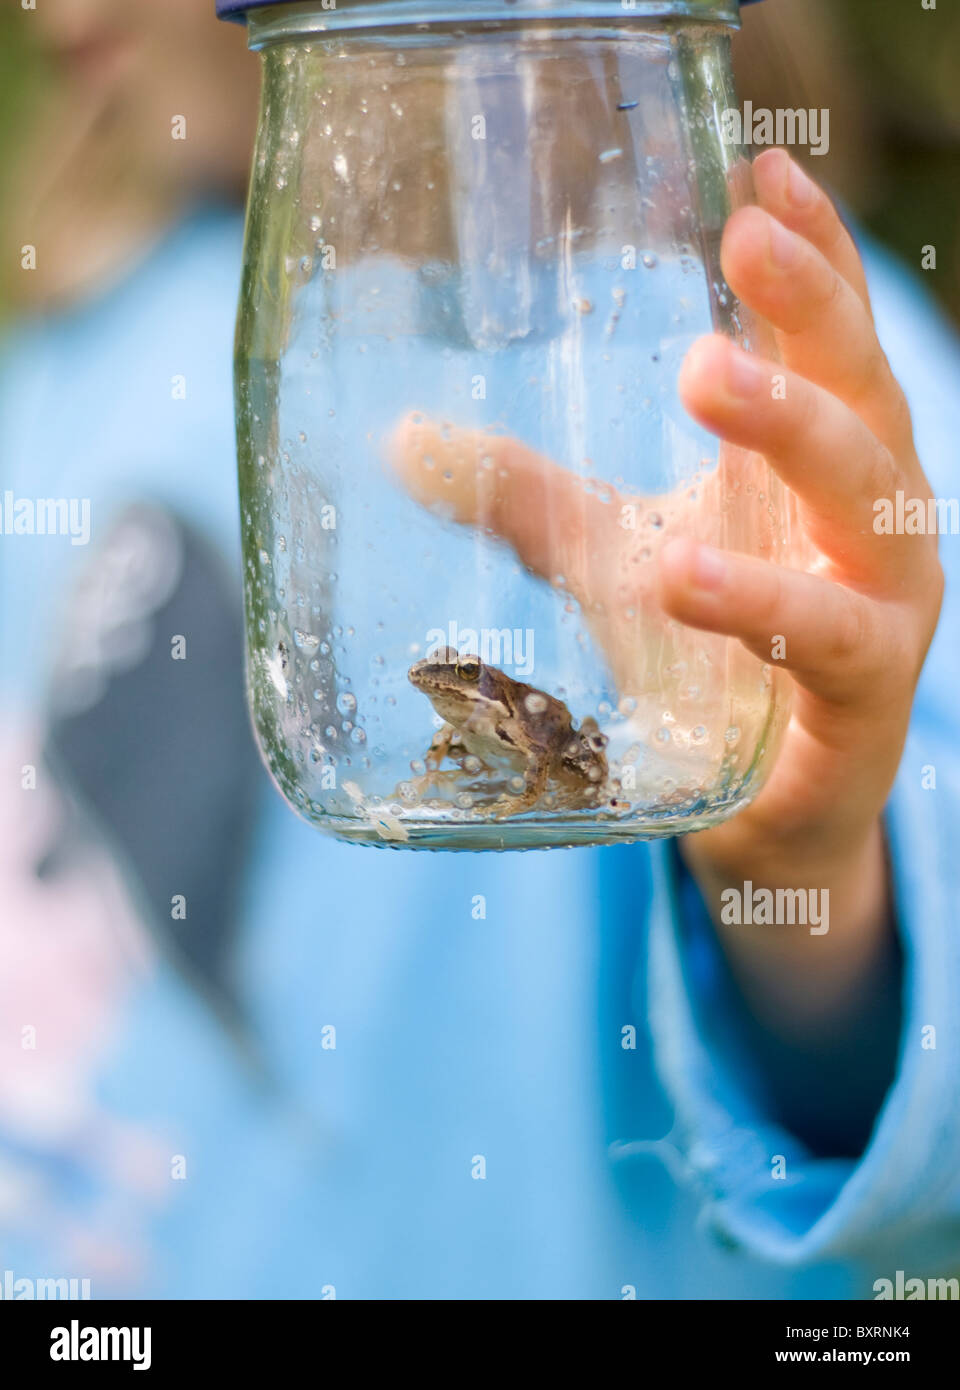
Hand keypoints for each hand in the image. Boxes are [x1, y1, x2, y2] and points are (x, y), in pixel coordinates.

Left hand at [389, 148, 941, 1033]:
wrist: (763, 811)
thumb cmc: (704, 659)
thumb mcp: (609, 558)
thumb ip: (523, 497)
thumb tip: (401, 442)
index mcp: (814, 468)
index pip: (829, 339)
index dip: (812, 254)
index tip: (762, 170)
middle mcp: (869, 519)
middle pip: (864, 389)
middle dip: (808, 310)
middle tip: (740, 239)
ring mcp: (883, 605)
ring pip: (868, 498)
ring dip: (794, 431)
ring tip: (704, 377)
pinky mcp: (867, 695)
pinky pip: (832, 640)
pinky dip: (765, 605)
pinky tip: (684, 576)